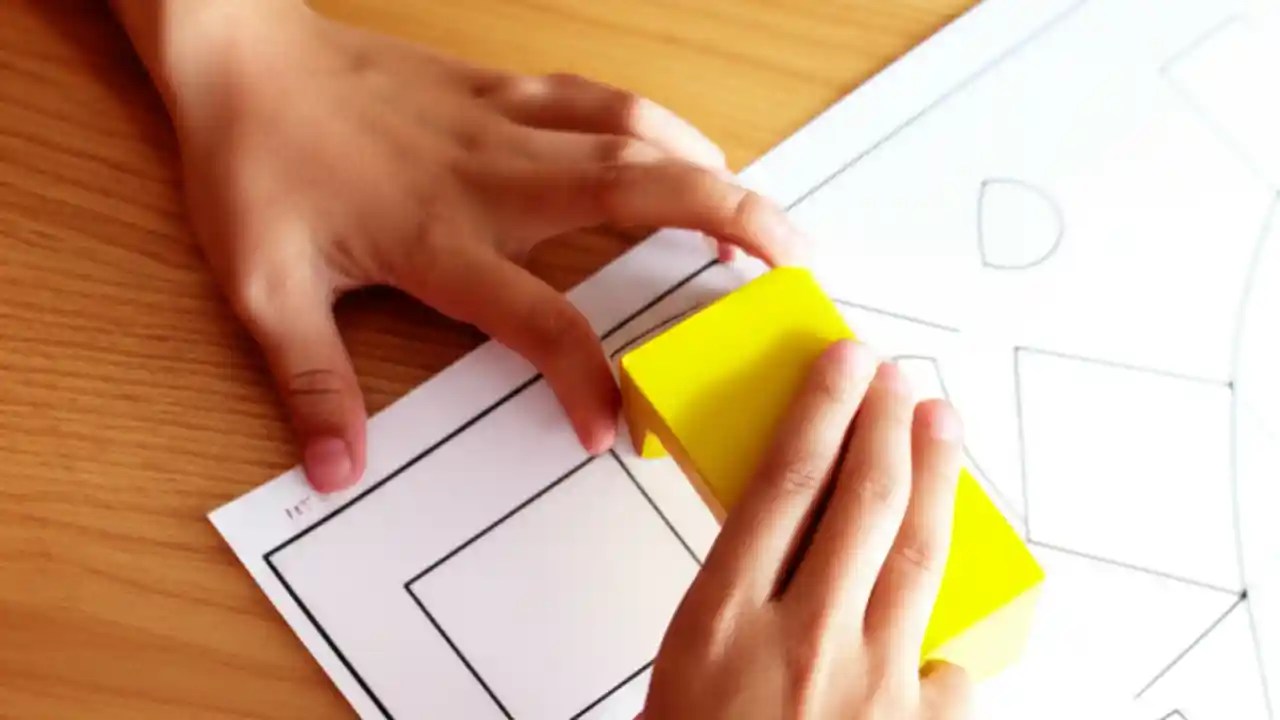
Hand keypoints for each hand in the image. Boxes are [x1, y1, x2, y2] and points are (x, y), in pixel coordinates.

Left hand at [113, 0, 803, 490]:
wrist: (240, 57)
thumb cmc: (256, 167)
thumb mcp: (264, 287)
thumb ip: (311, 381)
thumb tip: (335, 469)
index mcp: (443, 237)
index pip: (542, 316)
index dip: (588, 377)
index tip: (615, 428)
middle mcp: (493, 176)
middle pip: (635, 191)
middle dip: (729, 221)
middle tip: (791, 262)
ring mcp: (505, 123)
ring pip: (634, 134)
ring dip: (710, 170)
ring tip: (759, 213)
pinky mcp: (502, 88)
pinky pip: (600, 99)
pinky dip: (657, 124)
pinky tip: (682, 148)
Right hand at [645, 341, 970, 719]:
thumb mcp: (679, 672)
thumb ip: (727, 608)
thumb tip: (774, 555)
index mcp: (723, 622)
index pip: (785, 484)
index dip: (824, 409)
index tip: (845, 362)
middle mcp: (803, 640)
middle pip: (863, 500)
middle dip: (884, 422)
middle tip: (895, 377)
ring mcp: (871, 684)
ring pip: (917, 554)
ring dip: (936, 476)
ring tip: (939, 423)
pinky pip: (947, 659)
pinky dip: (944, 627)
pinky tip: (945, 606)